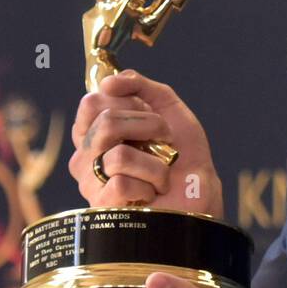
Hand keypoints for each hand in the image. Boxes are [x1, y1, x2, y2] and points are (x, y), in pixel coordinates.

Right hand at [69, 70, 223, 216]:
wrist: (200, 189)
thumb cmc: (182, 153)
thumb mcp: (167, 108)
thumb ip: (139, 85)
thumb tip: (107, 82)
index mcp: (95, 130)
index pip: (92, 102)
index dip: (128, 103)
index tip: (149, 114)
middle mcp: (86, 154)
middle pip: (106, 123)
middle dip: (149, 128)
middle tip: (164, 143)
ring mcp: (90, 182)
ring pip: (118, 155)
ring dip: (156, 163)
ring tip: (161, 173)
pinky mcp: (103, 205)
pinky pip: (122, 182)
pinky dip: (151, 184)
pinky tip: (152, 193)